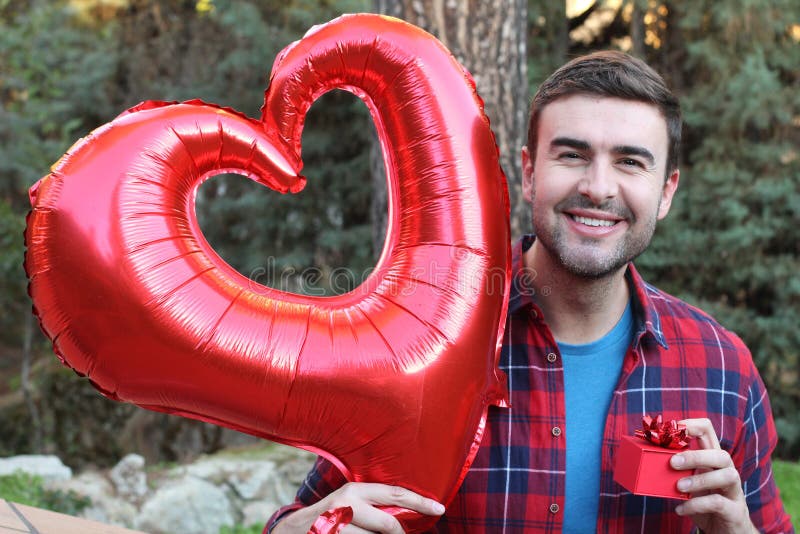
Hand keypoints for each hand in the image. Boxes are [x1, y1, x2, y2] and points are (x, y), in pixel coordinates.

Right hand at [272, 482, 444, 533]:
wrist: (294, 532)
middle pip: (389, 524)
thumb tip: (407, 516)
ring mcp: (338, 524)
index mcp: (356, 492)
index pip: (395, 494)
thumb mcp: (351, 504)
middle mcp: (347, 504)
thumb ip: (374, 506)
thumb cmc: (331, 518)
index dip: (420, 502)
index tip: (439, 509)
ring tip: (355, 532)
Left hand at [670, 418, 755, 533]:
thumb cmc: (704, 503)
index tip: (673, 430)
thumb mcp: (689, 484)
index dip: (692, 425)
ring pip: (728, 475)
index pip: (708, 431)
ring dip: (700, 480)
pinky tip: (680, 509)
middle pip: (721, 454)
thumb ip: (675, 472)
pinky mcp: (734, 511)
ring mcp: (734, 491)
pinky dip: (696, 505)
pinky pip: (718, 503)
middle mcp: (727, 472)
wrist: (726, 531)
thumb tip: (645, 462)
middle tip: (673, 462)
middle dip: (696, 456)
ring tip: (679, 487)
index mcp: (713, 460)